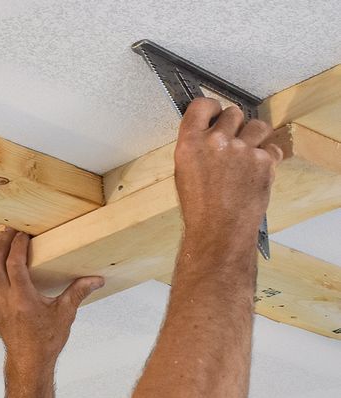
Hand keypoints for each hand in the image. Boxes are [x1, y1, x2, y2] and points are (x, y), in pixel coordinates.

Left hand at [0, 227, 104, 363]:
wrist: (29, 360)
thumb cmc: (46, 340)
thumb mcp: (65, 314)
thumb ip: (78, 292)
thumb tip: (96, 280)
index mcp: (23, 297)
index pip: (14, 262)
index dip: (17, 244)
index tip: (24, 234)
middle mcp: (4, 298)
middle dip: (1, 242)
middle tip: (11, 232)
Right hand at [173, 97, 283, 263]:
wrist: (219, 233)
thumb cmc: (200, 211)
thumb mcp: (184, 175)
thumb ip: (196, 148)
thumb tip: (209, 133)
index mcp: (190, 143)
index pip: (202, 105)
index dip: (212, 108)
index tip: (216, 114)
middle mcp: (216, 142)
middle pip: (233, 112)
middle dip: (236, 126)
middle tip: (234, 144)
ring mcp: (242, 150)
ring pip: (257, 125)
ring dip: (255, 137)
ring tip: (249, 157)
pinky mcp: (263, 161)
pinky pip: (272, 148)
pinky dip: (268, 158)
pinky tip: (257, 173)